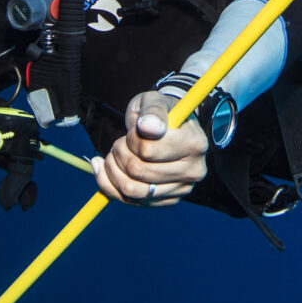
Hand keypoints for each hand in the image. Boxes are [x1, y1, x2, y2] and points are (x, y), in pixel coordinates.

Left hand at [91, 91, 207, 205]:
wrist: (169, 128)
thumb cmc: (160, 113)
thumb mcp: (155, 101)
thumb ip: (152, 110)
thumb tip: (148, 127)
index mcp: (195, 143)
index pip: (148, 150)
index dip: (131, 139)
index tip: (134, 130)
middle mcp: (193, 170)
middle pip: (138, 171)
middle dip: (119, 153)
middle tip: (120, 142)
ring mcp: (181, 189)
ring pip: (131, 189)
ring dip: (112, 169)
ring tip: (114, 154)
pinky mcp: (167, 201)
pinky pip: (128, 200)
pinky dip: (109, 185)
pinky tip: (107, 169)